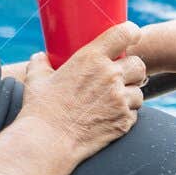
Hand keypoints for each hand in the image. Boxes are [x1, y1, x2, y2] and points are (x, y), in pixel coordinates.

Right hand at [11, 22, 146, 163]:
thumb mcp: (36, 78)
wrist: (47, 141)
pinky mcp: (124, 121)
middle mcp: (110, 76)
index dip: (131, 33)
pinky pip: (134, 113)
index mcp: (91, 58)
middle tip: (122, 76)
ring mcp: (119, 100)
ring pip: (139, 91)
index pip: (124, 33)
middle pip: (139, 64)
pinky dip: (126, 114)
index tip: (130, 37)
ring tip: (114, 100)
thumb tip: (41, 57)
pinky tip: (110, 117)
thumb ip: (40, 62)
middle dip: (133, 69)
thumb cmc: (40, 108)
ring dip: (130, 94)